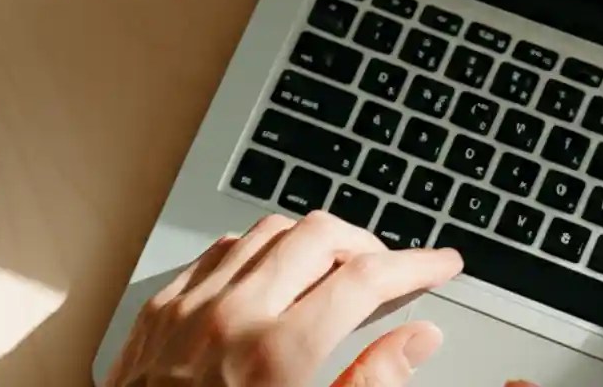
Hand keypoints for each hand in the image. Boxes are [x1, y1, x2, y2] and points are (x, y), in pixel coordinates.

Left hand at [105, 211, 462, 386]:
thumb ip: (371, 384)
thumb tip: (418, 339)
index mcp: (276, 357)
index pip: (366, 280)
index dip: (417, 266)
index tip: (441, 266)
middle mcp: (231, 318)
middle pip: (322, 236)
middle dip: (369, 245)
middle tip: (388, 273)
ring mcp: (189, 307)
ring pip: (272, 231)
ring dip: (315, 243)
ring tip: (335, 273)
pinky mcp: (161, 308)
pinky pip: (222, 250)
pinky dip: (262, 252)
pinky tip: (276, 277)